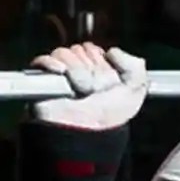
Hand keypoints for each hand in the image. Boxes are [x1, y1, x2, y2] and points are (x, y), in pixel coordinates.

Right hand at [29, 43, 148, 129]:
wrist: (90, 131)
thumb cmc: (112, 113)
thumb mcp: (136, 89)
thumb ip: (135, 66)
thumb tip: (112, 50)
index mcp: (96, 65)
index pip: (94, 49)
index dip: (103, 64)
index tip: (109, 81)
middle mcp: (77, 67)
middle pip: (80, 50)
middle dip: (91, 69)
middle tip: (94, 89)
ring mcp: (59, 73)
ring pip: (64, 54)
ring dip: (77, 72)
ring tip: (81, 90)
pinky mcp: (43, 81)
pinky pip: (43, 60)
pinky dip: (52, 64)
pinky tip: (61, 72)